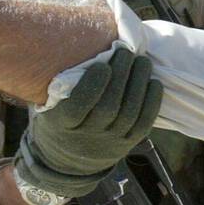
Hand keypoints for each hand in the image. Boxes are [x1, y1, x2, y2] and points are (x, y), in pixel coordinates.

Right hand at [14, 48, 162, 198]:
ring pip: (129, 113)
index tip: (102, 64)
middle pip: (109, 106)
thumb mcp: (50, 105)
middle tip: (126, 51)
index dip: (94, 84)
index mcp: (64, 123)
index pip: (80, 104)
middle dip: (121, 75)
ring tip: (142, 61)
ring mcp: (110, 141)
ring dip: (139, 83)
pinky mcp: (128, 144)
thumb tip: (84, 44)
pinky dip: (152, 102)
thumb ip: (64, 83)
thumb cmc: (59, 118)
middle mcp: (88, 136)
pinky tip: (154, 82)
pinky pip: (144, 123)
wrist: (69, 160)